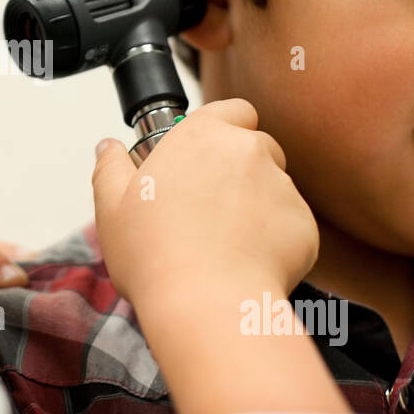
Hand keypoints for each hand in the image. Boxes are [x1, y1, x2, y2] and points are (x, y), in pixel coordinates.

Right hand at [90, 98, 318, 307]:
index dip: (224, 128)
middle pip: (257, 147)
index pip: (233, 109)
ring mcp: (282, 186)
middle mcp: (248, 150)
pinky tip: (244, 263)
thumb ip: (110, 167)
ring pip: (275, 187)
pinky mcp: (304, 225)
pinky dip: (274, 240)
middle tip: (210, 207)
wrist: (205, 304)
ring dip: (257, 205)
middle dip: (240, 170)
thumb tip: (108, 148)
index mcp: (202, 135)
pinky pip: (291, 225)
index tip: (207, 156)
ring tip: (224, 243)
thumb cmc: (156, 256)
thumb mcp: (111, 207)